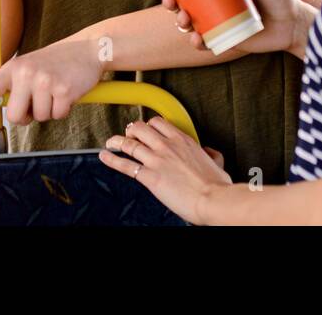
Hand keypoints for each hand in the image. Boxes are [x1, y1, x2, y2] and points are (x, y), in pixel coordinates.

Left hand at [0, 39, 104, 129]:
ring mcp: (45, 81)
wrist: (88, 48)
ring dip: (48, 111)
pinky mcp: (64, 90)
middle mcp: (26, 72)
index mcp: (14, 66)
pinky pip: (58, 115)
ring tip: (55, 93)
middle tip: (36, 106)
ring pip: (39, 117)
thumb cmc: (58, 60)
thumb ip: (14, 84)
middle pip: (14, 115)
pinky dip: (63, 110)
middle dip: (26, 118)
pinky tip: (67, 94)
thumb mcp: (29, 65)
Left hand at [99, 117, 231, 224]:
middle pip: (140, 128)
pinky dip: (112, 160)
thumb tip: (209, 153)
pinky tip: (104, 156)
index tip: (146, 128)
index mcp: (182, 140)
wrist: (212, 199)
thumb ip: (210, 154)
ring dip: (117, 141)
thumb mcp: (217, 163)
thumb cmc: (216, 185)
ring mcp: (156, 160)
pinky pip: (125, 165)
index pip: (159, 123)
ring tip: (111, 142)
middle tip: (128, 133)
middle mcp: (167, 146)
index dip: (149, 124)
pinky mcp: (149, 176)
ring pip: (130, 144)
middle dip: (132, 130)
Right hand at [155, 0, 308, 55]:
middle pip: (184, 5)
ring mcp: (219, 23)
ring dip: (181, 24)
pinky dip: (198, 43)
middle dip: (171, 5)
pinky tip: (197, 41)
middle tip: (171, 4)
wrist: (293, 25)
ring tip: (185, 22)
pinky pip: (206, 43)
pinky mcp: (226, 40)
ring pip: (191, 25)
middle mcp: (215, 5)